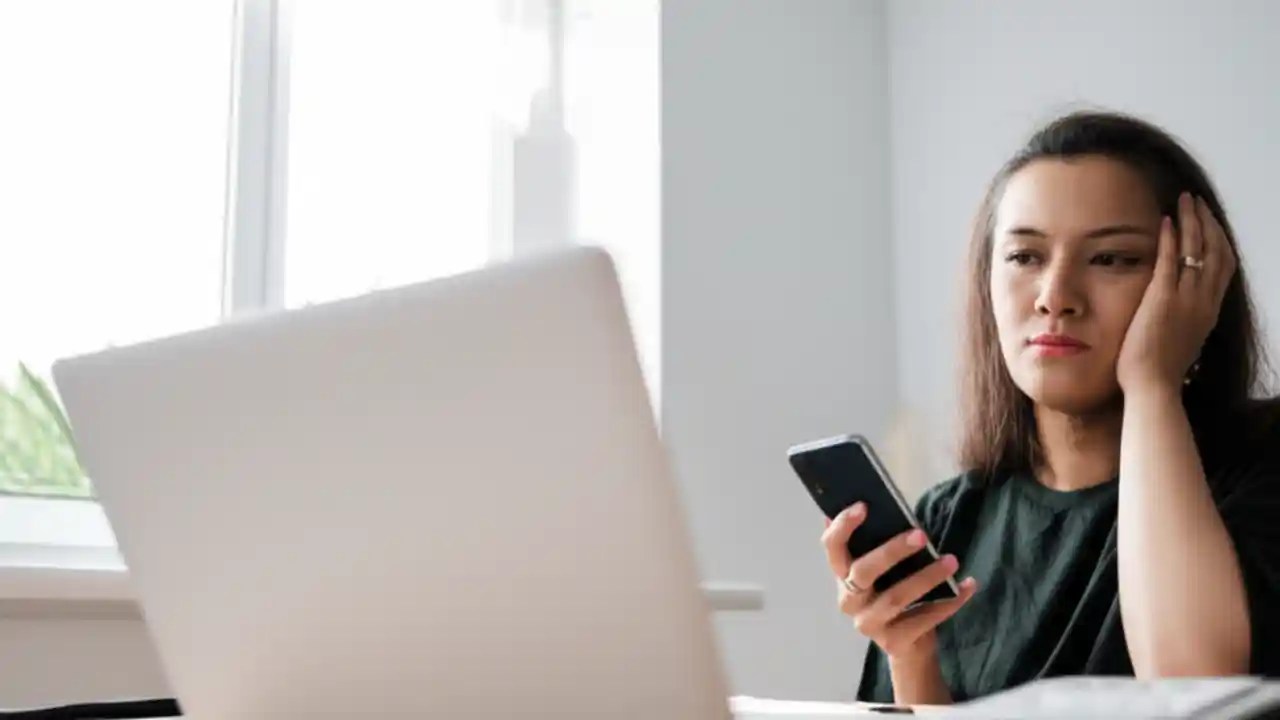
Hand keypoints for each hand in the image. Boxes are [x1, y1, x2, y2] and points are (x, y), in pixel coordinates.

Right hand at [820, 502, 977, 660]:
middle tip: (921, 535)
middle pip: (864, 572)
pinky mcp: (893, 642)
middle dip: (891, 551)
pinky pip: (924, 619)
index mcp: (842, 575)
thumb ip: (875, 543)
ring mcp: (869, 623)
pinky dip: (948, 602)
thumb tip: (872, 502)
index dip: (843, 526)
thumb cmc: (893, 594)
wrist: (909, 647)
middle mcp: (849, 600)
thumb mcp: (882, 570)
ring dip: (926, 576)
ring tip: (951, 560)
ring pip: (896, 597)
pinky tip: (967, 586)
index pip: (832, 547)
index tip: (863, 506)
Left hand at [1116, 192, 1236, 395]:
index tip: (1208, 224)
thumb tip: (1178, 313)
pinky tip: (1166, 222)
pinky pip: (1171, 262)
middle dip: (1208, 223)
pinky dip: (1171, 239)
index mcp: (1209, 311)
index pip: (1223, 267)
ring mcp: (1187, 300)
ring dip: (1192, 222)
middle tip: (1196, 203)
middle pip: (1216, 252)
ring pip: (1197, 251)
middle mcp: (1204, 302)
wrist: (1153, 387)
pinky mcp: (1164, 300)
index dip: (1218, 241)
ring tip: (1183, 201)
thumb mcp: (1182, 340)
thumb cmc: (1159, 371)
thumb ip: (1184, 321)